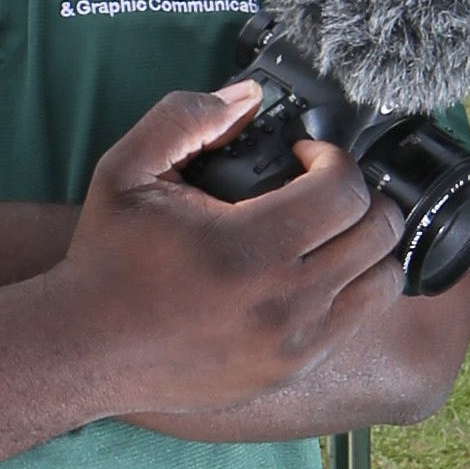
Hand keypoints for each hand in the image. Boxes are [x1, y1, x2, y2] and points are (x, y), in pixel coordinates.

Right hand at [48, 82, 405, 417]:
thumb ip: (185, 117)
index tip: (305, 156)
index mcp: (249, 248)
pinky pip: (358, 322)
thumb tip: (248, 97)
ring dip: (365, 246)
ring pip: (383, 281)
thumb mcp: (127, 169)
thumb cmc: (107, 257)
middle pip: (380, 232)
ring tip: (325, 232)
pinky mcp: (292, 371)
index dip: (333, 158)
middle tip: (323, 188)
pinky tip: (309, 274)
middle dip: (360, 195)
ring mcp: (295, 344)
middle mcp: (285, 302)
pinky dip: (349, 290)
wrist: (85, 350)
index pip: (346, 190)